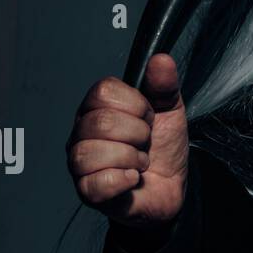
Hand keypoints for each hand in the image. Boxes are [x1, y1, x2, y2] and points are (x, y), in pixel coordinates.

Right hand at [66, 53, 188, 227]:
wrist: (172, 187)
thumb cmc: (163, 148)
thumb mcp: (170, 111)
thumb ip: (165, 85)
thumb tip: (160, 59)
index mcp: (97, 109)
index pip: (103, 91)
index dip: (135, 104)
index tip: (148, 117)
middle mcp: (81, 134)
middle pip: (99, 122)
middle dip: (137, 133)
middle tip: (146, 142)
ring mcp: (81, 165)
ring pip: (90, 152)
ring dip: (130, 157)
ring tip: (140, 162)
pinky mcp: (88, 193)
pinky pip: (95, 183)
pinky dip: (123, 180)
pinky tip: (133, 178)